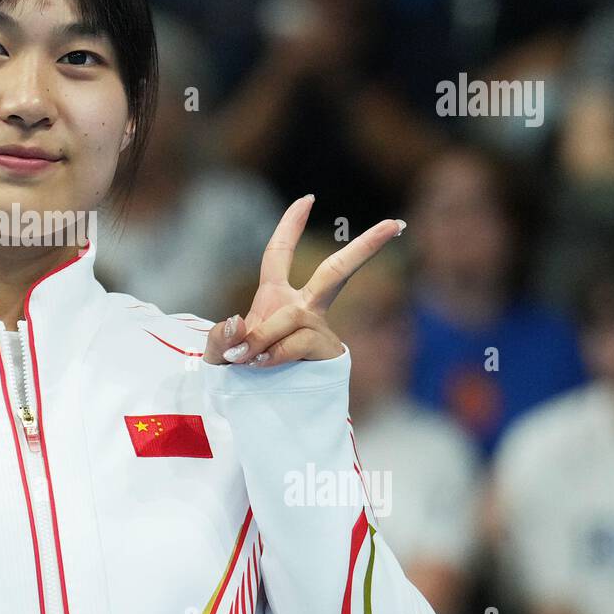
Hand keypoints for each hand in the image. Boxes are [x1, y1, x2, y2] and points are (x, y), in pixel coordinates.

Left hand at [203, 194, 404, 367]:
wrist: (256, 414)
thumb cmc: (238, 378)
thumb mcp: (217, 355)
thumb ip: (220, 337)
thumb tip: (240, 322)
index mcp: (275, 298)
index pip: (279, 254)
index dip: (290, 225)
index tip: (308, 199)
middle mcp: (304, 309)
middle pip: (336, 272)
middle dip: (366, 247)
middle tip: (396, 224)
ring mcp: (318, 332)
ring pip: (294, 317)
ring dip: (265, 337)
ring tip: (245, 359)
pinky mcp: (327, 355)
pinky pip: (298, 343)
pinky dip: (274, 353)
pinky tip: (263, 366)